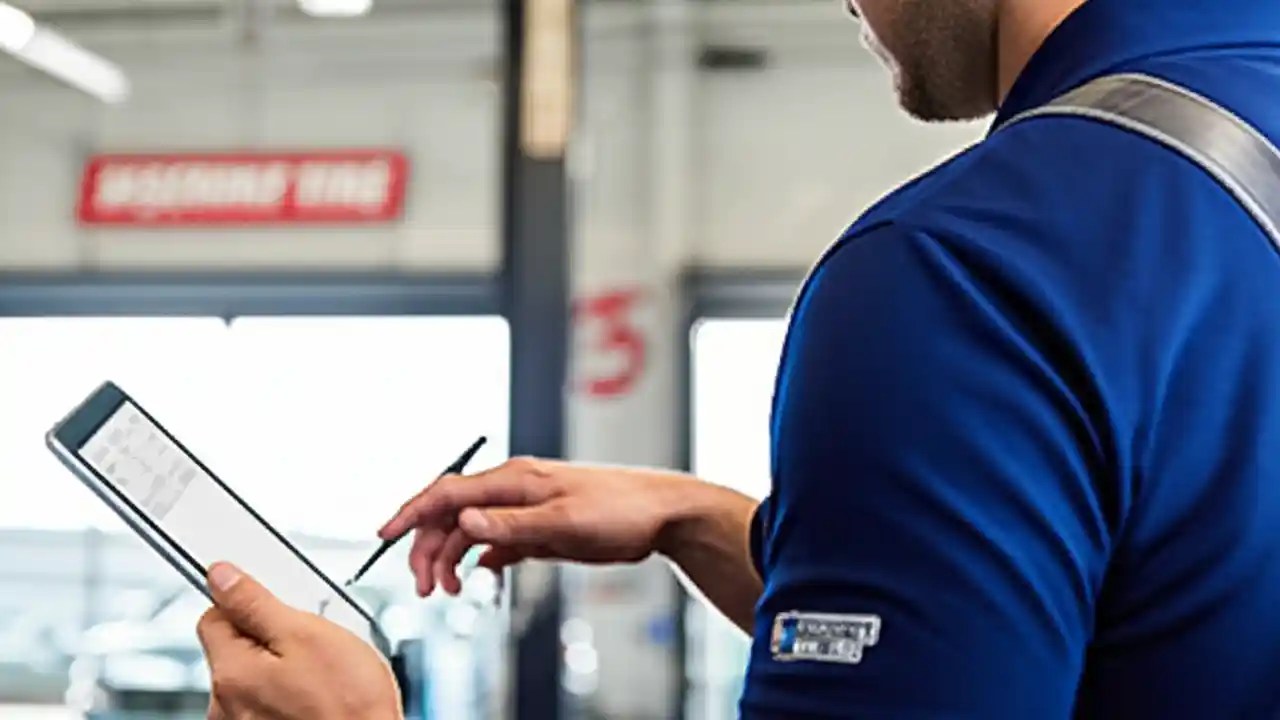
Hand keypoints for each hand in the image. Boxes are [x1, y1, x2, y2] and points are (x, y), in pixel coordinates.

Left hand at [196, 563, 401, 719]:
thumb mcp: (306, 634)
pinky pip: (267, 697)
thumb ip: (255, 603)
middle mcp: (226, 705)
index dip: (249, 603)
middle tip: (312, 641)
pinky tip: (319, 690)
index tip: (279, 606)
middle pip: (235, 646)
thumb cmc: (348, 704)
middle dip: (270, 636)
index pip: (214, 616)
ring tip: (322, 670)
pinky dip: (289, 689)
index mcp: (231, 673)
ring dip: (282, 664)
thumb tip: (220, 577)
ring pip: (255, 672)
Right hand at [378, 457, 693, 595]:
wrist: (661, 514)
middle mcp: (514, 489)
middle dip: (428, 548)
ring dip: (453, 558)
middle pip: (452, 515)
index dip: (411, 512)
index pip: (447, 493)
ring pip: (471, 530)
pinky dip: (481, 557)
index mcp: (514, 480)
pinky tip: (478, 575)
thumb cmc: (620, 510)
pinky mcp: (540, 526)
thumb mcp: (564, 523)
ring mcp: (526, 507)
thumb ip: (512, 525)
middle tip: (424, 588)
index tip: (383, 535)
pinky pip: (497, 540)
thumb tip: (464, 523)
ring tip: (448, 590)